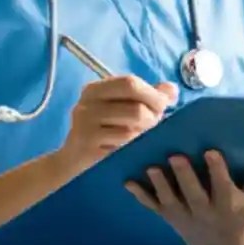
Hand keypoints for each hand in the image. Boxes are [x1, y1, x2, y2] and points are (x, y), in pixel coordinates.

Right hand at [55, 76, 177, 169]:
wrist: (71, 161)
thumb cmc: (102, 132)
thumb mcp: (121, 109)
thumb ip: (147, 96)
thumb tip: (172, 90)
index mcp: (95, 89)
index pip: (130, 83)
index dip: (153, 94)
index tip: (165, 104)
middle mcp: (87, 102)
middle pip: (134, 105)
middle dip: (153, 114)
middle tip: (156, 123)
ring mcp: (84, 123)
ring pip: (132, 125)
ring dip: (145, 132)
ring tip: (143, 135)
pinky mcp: (87, 144)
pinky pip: (123, 143)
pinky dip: (134, 145)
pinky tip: (130, 147)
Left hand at [125, 149, 243, 244]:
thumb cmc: (243, 214)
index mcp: (230, 205)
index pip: (223, 187)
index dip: (218, 171)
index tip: (213, 152)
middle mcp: (206, 212)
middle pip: (194, 195)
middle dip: (185, 177)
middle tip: (177, 156)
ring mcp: (186, 216)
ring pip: (172, 202)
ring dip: (161, 185)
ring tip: (152, 168)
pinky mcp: (170, 217)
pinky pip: (154, 208)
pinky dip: (141, 196)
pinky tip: (128, 181)